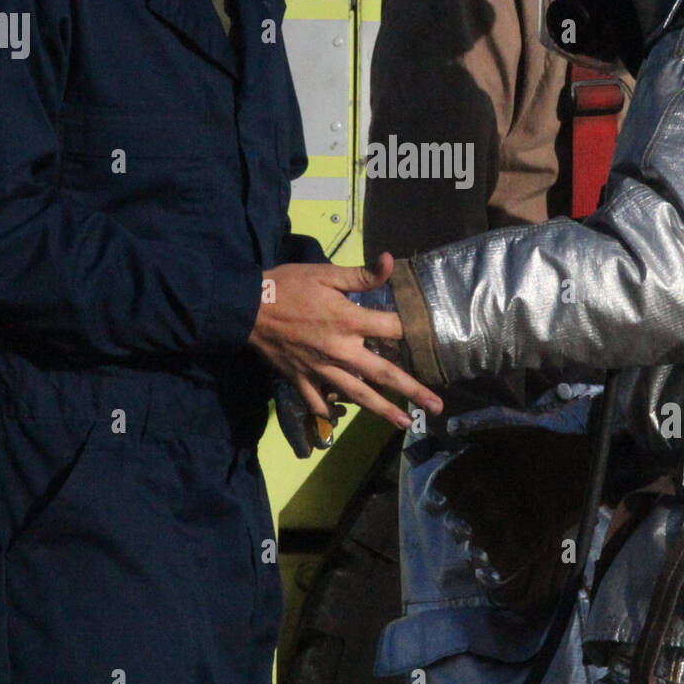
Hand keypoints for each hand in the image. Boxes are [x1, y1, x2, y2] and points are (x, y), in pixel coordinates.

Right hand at [249, 252, 442, 429]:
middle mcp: (340, 350)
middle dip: (412, 390)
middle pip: (384, 373)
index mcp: (349, 321)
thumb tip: (390, 261)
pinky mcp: (302, 379)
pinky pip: (320, 401)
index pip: (391, 329)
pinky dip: (332, 410)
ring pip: (358, 394)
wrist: (246, 307)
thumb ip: (360, 274)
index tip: (430, 338)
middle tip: (437, 406)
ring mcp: (321, 369)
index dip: (412, 331)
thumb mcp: (325, 273)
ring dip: (384, 410)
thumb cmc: (288, 286)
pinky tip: (345, 414)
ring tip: (406, 423)